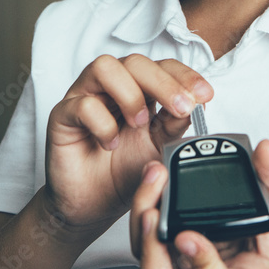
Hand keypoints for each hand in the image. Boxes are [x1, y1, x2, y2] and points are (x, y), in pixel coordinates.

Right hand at [44, 55, 213, 229]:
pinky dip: (103, 123)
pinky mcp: (62, 115)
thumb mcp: (159, 147)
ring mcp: (85, 96)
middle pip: (135, 62)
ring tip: (139, 122)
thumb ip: (174, 124)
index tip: (205, 95)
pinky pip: (82, 104)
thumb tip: (195, 104)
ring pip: (104, 67)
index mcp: (139, 89)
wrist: (93, 206)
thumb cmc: (124, 171)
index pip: (162, 66)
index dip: (185, 76)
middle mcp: (112, 86)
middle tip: (182, 108)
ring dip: (129, 93)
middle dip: (164, 83)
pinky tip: (111, 144)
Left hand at [130, 139, 268, 268]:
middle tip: (152, 212)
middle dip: (151, 249)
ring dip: (144, 224)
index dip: (200, 264)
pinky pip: (150, 242)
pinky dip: (147, 214)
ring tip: (153, 181)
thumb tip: (266, 152)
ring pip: (151, 262)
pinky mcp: (174, 254)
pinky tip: (153, 183)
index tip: (189, 237)